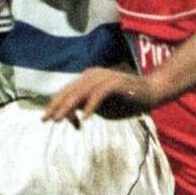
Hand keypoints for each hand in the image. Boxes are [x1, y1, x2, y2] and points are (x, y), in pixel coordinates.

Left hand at [43, 68, 157, 125]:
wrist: (151, 92)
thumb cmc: (126, 101)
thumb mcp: (102, 108)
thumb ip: (86, 109)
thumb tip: (71, 117)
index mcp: (88, 79)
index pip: (67, 92)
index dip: (55, 104)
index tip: (45, 118)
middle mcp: (93, 75)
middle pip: (70, 91)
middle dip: (56, 106)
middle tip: (46, 119)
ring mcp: (105, 78)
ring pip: (81, 92)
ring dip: (69, 106)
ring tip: (60, 119)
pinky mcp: (116, 83)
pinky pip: (100, 94)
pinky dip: (91, 106)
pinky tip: (85, 118)